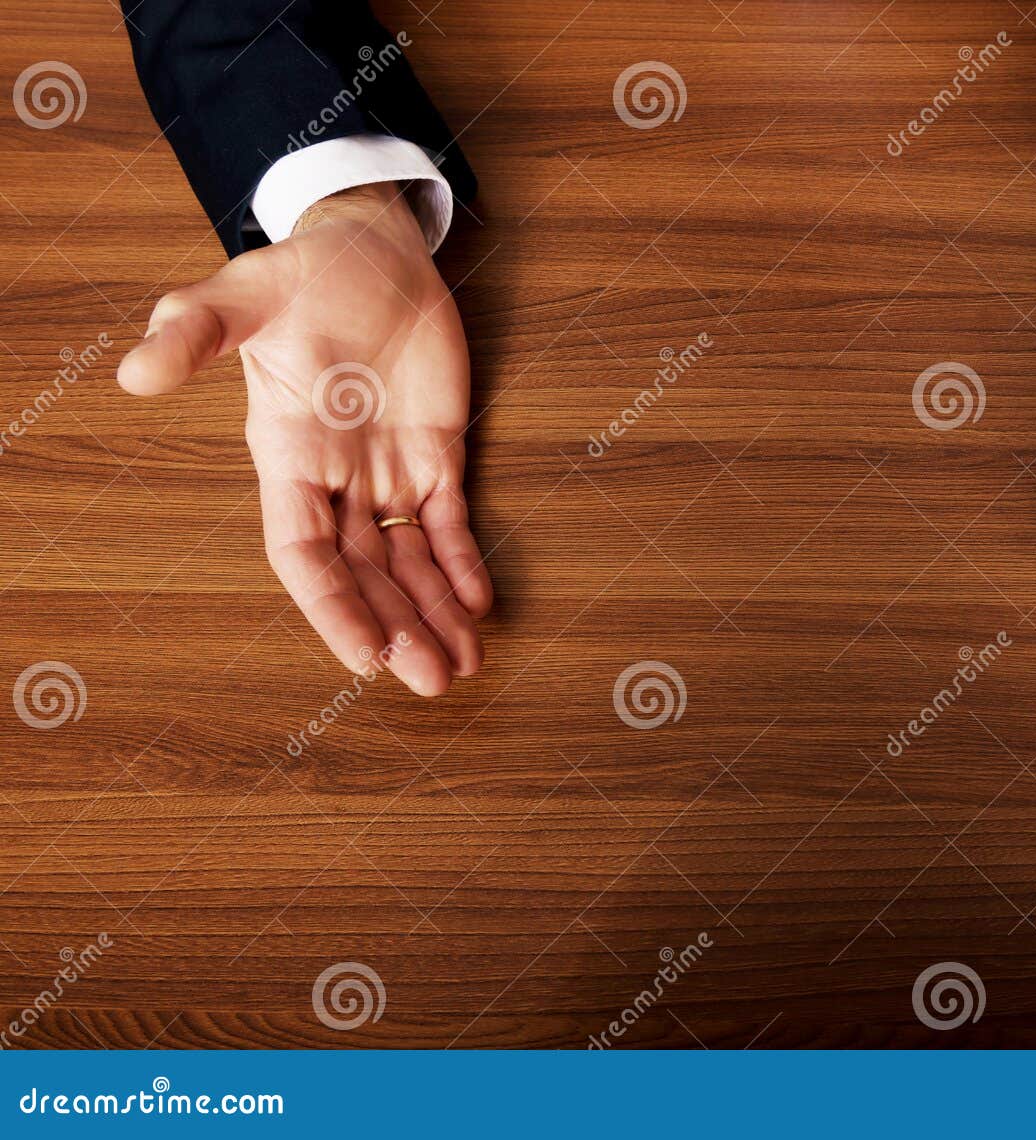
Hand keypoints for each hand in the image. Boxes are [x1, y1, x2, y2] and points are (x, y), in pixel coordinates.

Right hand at [118, 182, 491, 695]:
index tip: (363, 657)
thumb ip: (192, 331)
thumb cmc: (299, 273)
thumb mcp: (238, 295)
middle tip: (432, 680)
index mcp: (284, 457)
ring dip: (434, 613)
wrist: (367, 247)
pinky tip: (480, 605)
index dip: (332, 607)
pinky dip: (463, 563)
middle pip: (364, 574)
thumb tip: (136, 372)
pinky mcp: (436, 450)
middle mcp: (335, 478)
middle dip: (396, 628)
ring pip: (409, 561)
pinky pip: (449, 521)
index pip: (304, 554)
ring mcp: (387, 468)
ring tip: (461, 663)